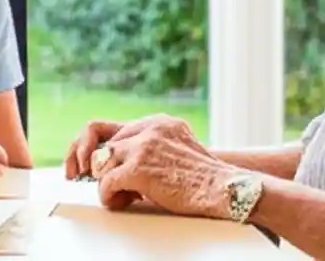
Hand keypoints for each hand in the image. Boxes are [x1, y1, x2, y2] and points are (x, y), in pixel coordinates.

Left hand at [92, 114, 237, 217]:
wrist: (221, 189)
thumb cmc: (203, 179)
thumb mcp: (178, 149)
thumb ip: (154, 148)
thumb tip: (125, 164)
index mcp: (160, 122)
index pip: (119, 130)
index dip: (111, 153)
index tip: (107, 168)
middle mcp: (150, 128)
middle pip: (108, 145)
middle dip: (107, 168)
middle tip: (116, 185)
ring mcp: (143, 147)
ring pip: (103, 162)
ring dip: (108, 182)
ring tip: (123, 196)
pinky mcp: (138, 169)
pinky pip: (106, 182)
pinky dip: (108, 196)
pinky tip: (119, 202)